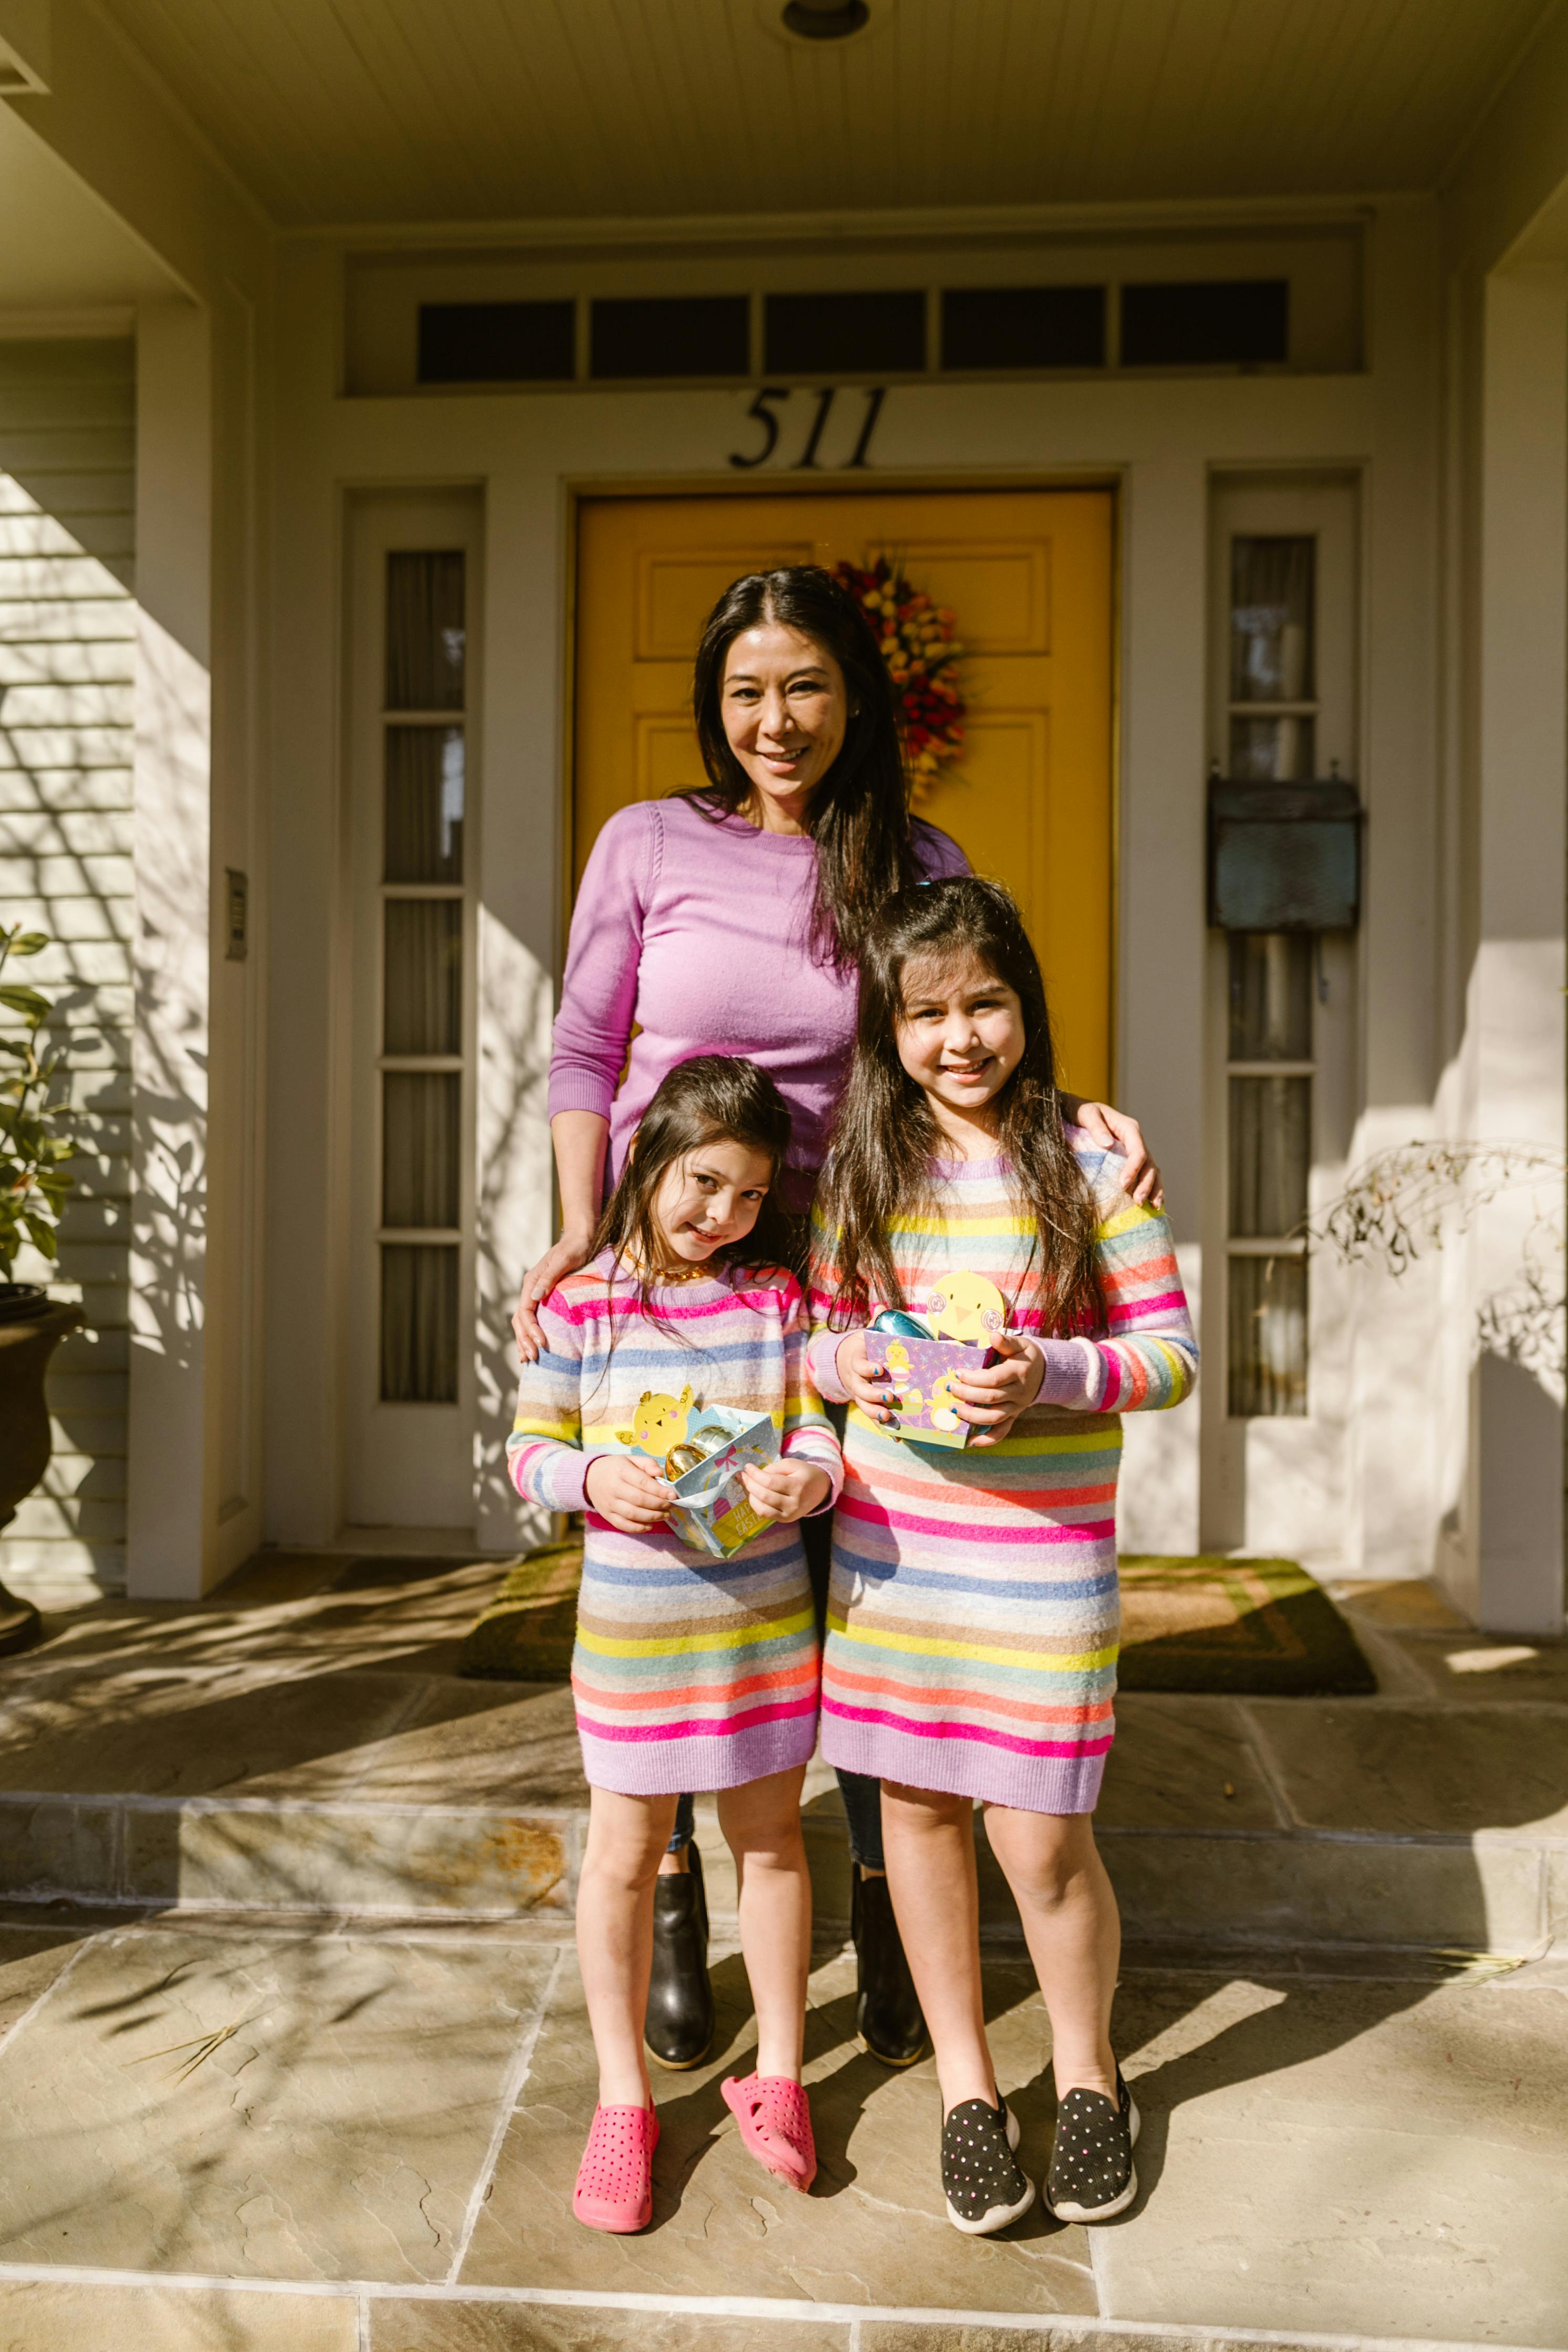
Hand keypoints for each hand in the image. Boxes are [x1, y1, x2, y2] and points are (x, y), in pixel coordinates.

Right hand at [513, 1229, 595, 1361]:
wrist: (582, 1238)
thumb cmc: (576, 1248)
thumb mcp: (564, 1261)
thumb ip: (549, 1278)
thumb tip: (535, 1297)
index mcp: (532, 1281)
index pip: (524, 1311)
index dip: (531, 1330)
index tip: (542, 1344)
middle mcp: (531, 1288)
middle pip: (520, 1319)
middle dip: (524, 1340)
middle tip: (533, 1359)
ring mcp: (537, 1293)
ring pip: (523, 1321)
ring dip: (524, 1340)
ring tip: (528, 1359)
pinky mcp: (545, 1297)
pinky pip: (533, 1318)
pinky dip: (531, 1333)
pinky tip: (534, 1345)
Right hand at [583, 1453, 674, 1533]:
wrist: (589, 1478)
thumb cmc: (616, 1468)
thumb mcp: (630, 1459)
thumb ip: (647, 1464)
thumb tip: (660, 1473)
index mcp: (621, 1471)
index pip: (642, 1482)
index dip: (659, 1491)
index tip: (673, 1496)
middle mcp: (613, 1488)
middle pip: (639, 1500)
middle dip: (658, 1505)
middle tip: (671, 1506)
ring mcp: (609, 1503)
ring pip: (632, 1514)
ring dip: (652, 1517)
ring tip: (665, 1515)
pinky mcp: (607, 1515)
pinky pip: (623, 1525)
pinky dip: (638, 1528)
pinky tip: (650, 1525)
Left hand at [741, 1459, 830, 1523]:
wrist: (821, 1490)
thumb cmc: (805, 1474)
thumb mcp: (792, 1464)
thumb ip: (773, 1468)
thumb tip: (754, 1474)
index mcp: (798, 1486)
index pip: (770, 1482)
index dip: (755, 1474)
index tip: (747, 1467)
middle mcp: (794, 1504)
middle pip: (764, 1495)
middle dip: (749, 1484)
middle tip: (742, 1475)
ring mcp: (790, 1515)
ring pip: (762, 1508)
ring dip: (750, 1495)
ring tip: (747, 1485)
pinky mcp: (786, 1520)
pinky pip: (765, 1515)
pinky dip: (756, 1505)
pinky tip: (754, 1495)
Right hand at [833, 1330, 899, 1427]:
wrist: (845, 1363)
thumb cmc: (862, 1349)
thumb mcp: (866, 1336)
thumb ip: (875, 1323)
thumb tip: (881, 1306)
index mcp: (856, 1363)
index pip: (860, 1367)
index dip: (868, 1369)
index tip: (880, 1369)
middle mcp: (855, 1382)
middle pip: (861, 1391)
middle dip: (875, 1395)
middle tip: (890, 1397)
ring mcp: (859, 1396)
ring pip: (864, 1407)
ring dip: (876, 1414)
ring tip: (889, 1416)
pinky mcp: (866, 1406)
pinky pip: (873, 1419)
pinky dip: (884, 1428)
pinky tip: (897, 1436)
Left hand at [950, 1331, 1044, 1447]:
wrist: (1045, 1371)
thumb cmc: (1026, 1355)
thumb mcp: (1020, 1344)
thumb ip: (1006, 1342)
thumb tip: (993, 1335)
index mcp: (1018, 1373)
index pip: (993, 1379)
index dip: (973, 1378)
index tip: (958, 1372)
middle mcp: (1018, 1393)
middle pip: (990, 1398)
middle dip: (966, 1394)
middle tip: (949, 1388)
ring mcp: (1016, 1407)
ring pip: (993, 1417)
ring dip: (971, 1416)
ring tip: (952, 1410)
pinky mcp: (1014, 1416)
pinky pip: (1002, 1432)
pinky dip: (987, 1440)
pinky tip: (971, 1442)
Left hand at [1066, 1098, 1162, 1207]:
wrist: (1076, 1112)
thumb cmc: (1080, 1112)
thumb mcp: (1086, 1113)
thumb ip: (1095, 1126)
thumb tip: (1107, 1144)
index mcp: (1129, 1128)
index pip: (1137, 1151)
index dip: (1133, 1169)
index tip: (1122, 1185)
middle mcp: (1136, 1140)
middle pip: (1149, 1163)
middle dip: (1146, 1184)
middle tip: (1138, 1202)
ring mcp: (1135, 1150)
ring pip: (1152, 1170)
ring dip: (1153, 1188)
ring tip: (1153, 1206)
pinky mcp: (1131, 1160)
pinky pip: (1146, 1174)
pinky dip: (1151, 1188)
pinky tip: (1152, 1203)